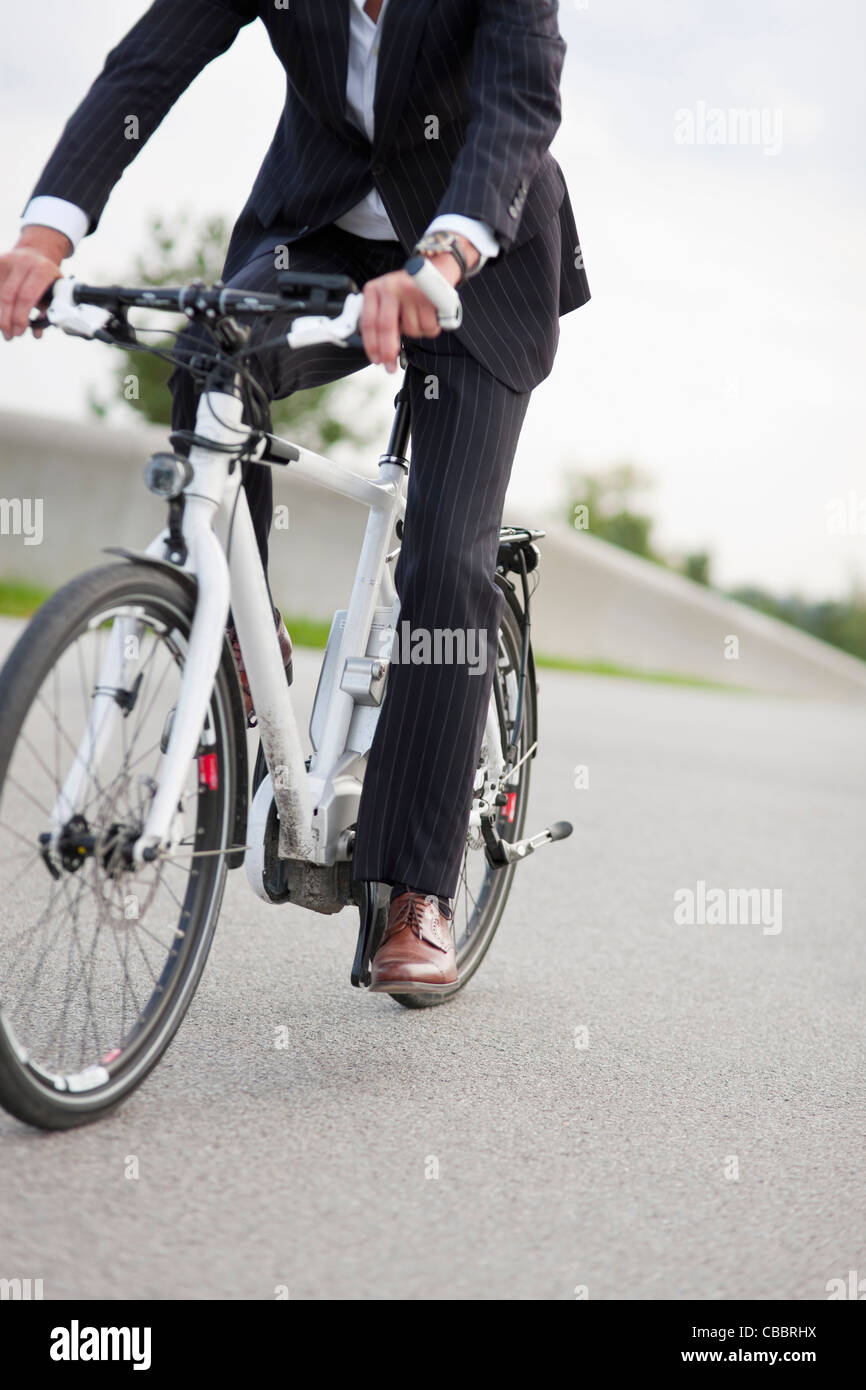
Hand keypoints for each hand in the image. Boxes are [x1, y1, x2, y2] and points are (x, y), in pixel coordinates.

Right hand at [0, 226, 71, 340]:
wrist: (36, 254)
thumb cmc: (47, 279)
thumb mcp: (55, 291)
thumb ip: (48, 310)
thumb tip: (36, 333)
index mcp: (42, 270)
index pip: (27, 296)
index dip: (21, 317)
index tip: (20, 332)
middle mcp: (23, 262)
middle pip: (8, 296)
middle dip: (7, 319)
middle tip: (9, 335)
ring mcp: (7, 260)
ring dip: (0, 315)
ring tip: (4, 330)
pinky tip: (1, 315)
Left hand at [360, 234, 478, 372]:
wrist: (436, 267)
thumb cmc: (410, 290)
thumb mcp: (389, 299)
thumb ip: (381, 320)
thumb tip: (380, 352)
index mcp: (375, 289)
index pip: (369, 322)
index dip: (372, 345)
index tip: (376, 360)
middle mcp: (390, 287)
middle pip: (386, 327)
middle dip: (389, 350)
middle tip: (390, 367)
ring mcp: (409, 290)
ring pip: (411, 330)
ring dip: (417, 332)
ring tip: (420, 317)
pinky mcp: (429, 295)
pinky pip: (428, 327)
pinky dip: (431, 328)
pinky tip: (431, 315)